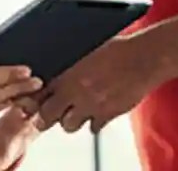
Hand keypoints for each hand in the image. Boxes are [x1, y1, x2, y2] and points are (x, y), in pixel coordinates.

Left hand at [19, 34, 168, 133]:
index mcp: (67, 74)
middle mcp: (76, 92)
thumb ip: (69, 66)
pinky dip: (93, 123)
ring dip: (69, 121)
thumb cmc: (118, 50)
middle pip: (48, 115)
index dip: (34, 100)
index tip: (34, 103)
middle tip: (47, 116)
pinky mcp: (108, 114)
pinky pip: (93, 128)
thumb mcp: (84, 51)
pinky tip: (96, 114)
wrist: (143, 58)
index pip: (39, 94)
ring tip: (75, 113)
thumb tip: (58, 73)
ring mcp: (92, 105)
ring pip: (68, 125)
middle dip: (45, 117)